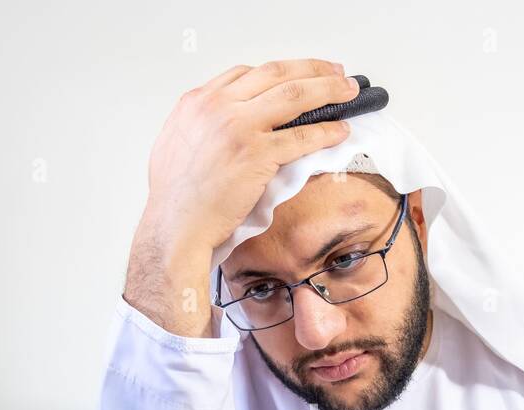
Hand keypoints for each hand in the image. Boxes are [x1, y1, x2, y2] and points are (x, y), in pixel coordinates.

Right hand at [125, 58, 358, 335]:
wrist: (176, 226)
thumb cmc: (175, 197)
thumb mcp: (176, 142)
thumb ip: (201, 124)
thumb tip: (223, 121)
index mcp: (197, 101)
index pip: (246, 73)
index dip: (279, 71)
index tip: (298, 74)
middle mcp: (217, 106)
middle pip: (276, 73)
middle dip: (313, 69)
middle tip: (336, 72)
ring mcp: (239, 127)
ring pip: (294, 95)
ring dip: (328, 89)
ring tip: (348, 91)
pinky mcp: (257, 153)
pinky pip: (301, 136)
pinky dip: (326, 131)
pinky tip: (340, 131)